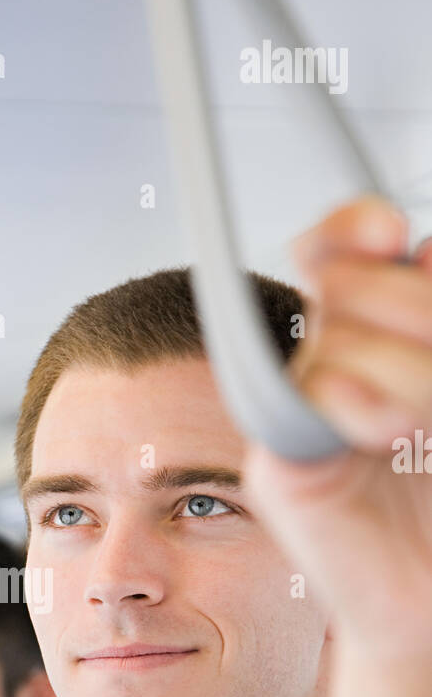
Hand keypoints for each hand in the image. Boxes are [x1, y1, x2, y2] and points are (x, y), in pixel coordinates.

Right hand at [243, 196, 431, 663]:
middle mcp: (325, 368)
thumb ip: (430, 319)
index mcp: (370, 338)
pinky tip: (388, 433)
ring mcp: (297, 417)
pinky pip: (306, 398)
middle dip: (416, 312)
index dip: (352, 228)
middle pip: (348, 286)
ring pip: (338, 337)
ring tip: (427, 429)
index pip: (337, 251)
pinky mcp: (280, 468)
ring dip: (412, 375)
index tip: (390, 234)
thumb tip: (424, 250)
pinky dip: (356, 403)